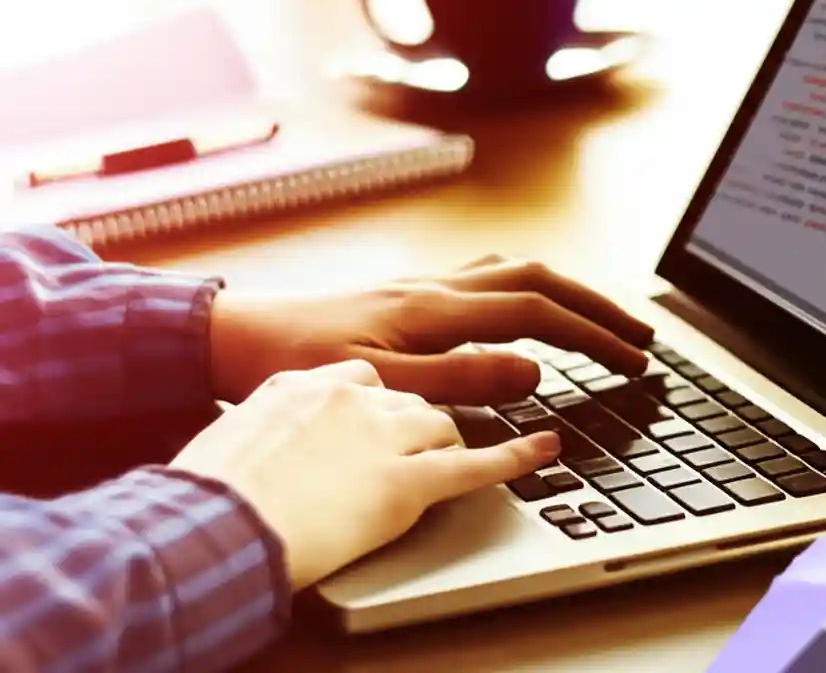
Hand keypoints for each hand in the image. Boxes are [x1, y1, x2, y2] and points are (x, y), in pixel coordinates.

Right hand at [170, 359, 560, 588]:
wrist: (210, 521)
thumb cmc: (208, 488)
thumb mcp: (236, 435)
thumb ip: (271, 425)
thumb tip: (272, 440)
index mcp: (306, 380)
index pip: (363, 376)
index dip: (380, 399)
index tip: (382, 411)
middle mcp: (353, 394)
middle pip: (412, 394)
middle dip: (426, 412)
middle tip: (427, 432)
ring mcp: (384, 435)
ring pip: (442, 422)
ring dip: (448, 441)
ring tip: (446, 459)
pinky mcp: (407, 482)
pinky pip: (475, 464)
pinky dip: (517, 457)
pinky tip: (545, 448)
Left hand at [209, 256, 653, 404]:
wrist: (234, 334)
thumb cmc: (296, 364)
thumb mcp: (380, 386)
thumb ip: (460, 381)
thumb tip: (533, 374)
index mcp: (436, 310)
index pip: (540, 315)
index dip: (594, 338)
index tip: (634, 363)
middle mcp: (436, 287)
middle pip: (541, 280)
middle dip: (599, 308)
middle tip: (641, 338)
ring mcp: (422, 285)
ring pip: (516, 270)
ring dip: (568, 292)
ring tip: (601, 320)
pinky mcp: (407, 292)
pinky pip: (486, 276)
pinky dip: (527, 288)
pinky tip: (528, 306)